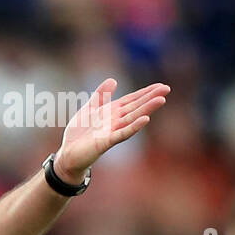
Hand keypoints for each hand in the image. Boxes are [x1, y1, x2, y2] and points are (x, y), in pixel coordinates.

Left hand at [54, 77, 169, 184]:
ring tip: (161, 100)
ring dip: (146, 110)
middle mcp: (115, 121)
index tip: (161, 86)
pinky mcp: (105, 142)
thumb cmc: (79, 133)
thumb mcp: (89, 108)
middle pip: (136, 107)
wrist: (68, 154)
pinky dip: (133, 127)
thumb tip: (113, 80)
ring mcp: (112, 132)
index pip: (132, 100)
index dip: (146, 93)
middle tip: (167, 89)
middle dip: (151, 98)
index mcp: (112, 112)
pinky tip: (145, 120)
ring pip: (133, 118)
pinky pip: (122, 134)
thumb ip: (100, 95)